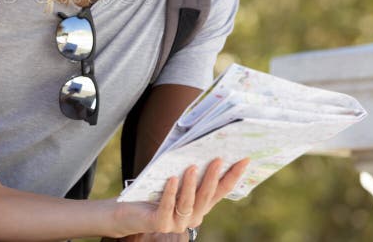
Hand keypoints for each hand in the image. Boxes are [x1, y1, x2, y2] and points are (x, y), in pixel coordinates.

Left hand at [111, 157, 249, 236]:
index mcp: (199, 206)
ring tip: (192, 166)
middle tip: (219, 158)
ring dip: (191, 184)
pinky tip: (171, 178)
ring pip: (188, 202)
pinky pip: (166, 206)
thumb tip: (200, 148)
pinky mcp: (159, 224)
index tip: (244, 160)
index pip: (221, 191)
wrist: (128, 213)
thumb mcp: (174, 181)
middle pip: (206, 196)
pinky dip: (170, 192)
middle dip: (213, 176)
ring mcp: (176, 223)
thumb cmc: (152, 192)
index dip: (233, 176)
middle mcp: (192, 217)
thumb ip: (189, 171)